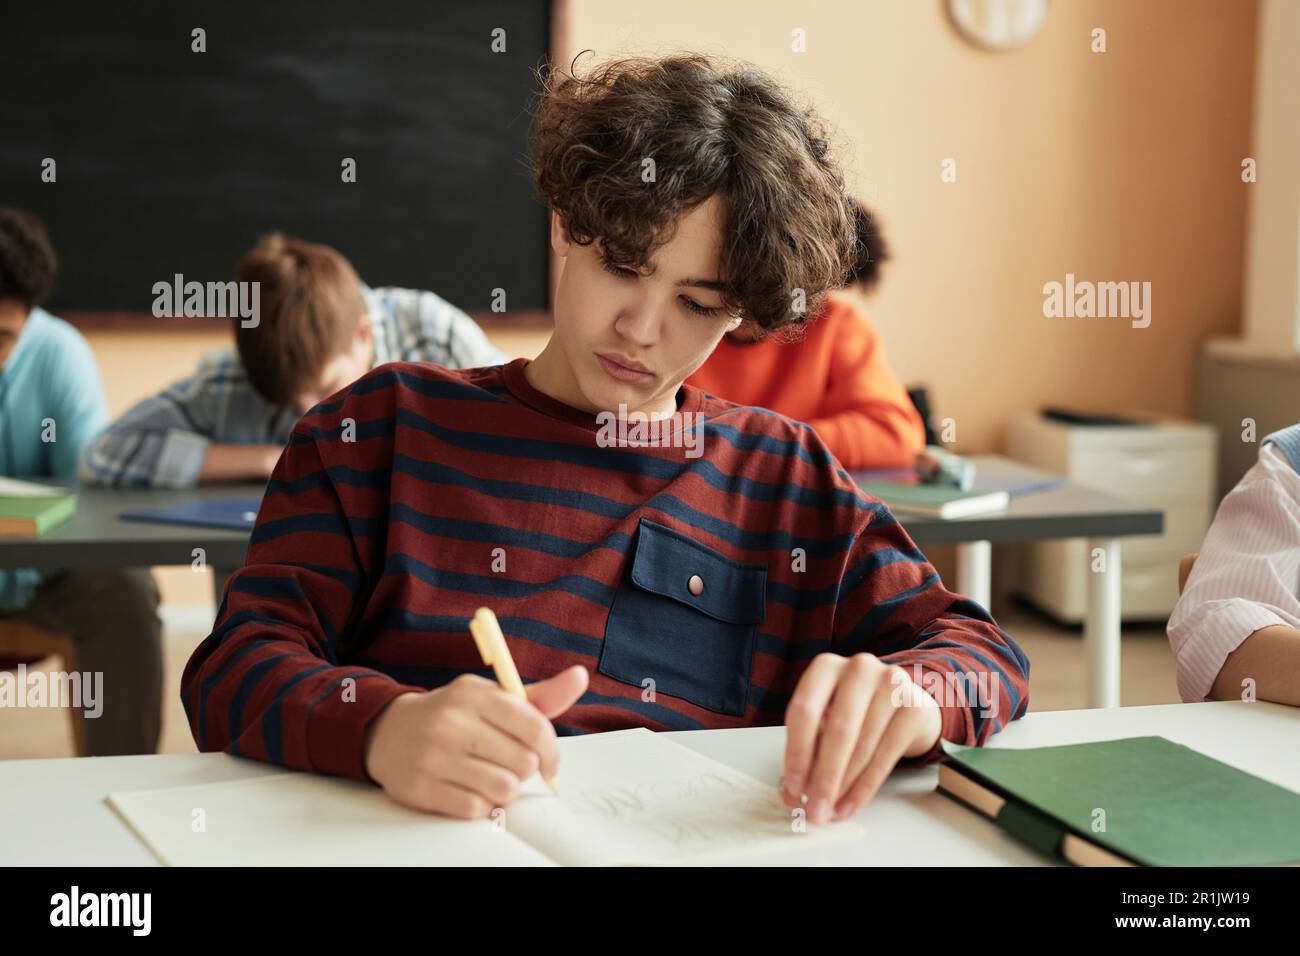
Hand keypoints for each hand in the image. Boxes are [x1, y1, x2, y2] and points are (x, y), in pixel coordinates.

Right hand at [363, 665, 588, 817]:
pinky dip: (481, 804)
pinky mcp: (420, 787)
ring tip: (491, 776)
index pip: (535, 728)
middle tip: (511, 765)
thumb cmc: (454, 715)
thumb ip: (539, 696)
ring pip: (503, 789)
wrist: (389, 732)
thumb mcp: (492, 697)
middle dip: (525, 769)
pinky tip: (469, 788)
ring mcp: (433, 755)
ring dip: (505, 789)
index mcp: (475, 694)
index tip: (549, 763)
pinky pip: (475, 808)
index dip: (552, 752)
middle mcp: (452, 721)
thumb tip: (581, 677)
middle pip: (523, 762)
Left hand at [782, 653, 940, 822]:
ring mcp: (891, 684)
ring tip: (830, 810)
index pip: (804, 710)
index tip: (793, 786)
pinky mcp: (914, 707)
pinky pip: (887, 754)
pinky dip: (866, 786)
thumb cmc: (856, 712)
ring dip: (844, 785)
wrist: (904, 703)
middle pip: (838, 729)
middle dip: (824, 776)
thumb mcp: (825, 721)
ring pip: (863, 745)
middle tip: (814, 809)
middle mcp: (858, 668)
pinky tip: (852, 804)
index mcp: (826, 667)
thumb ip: (808, 751)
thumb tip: (791, 793)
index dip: (797, 752)